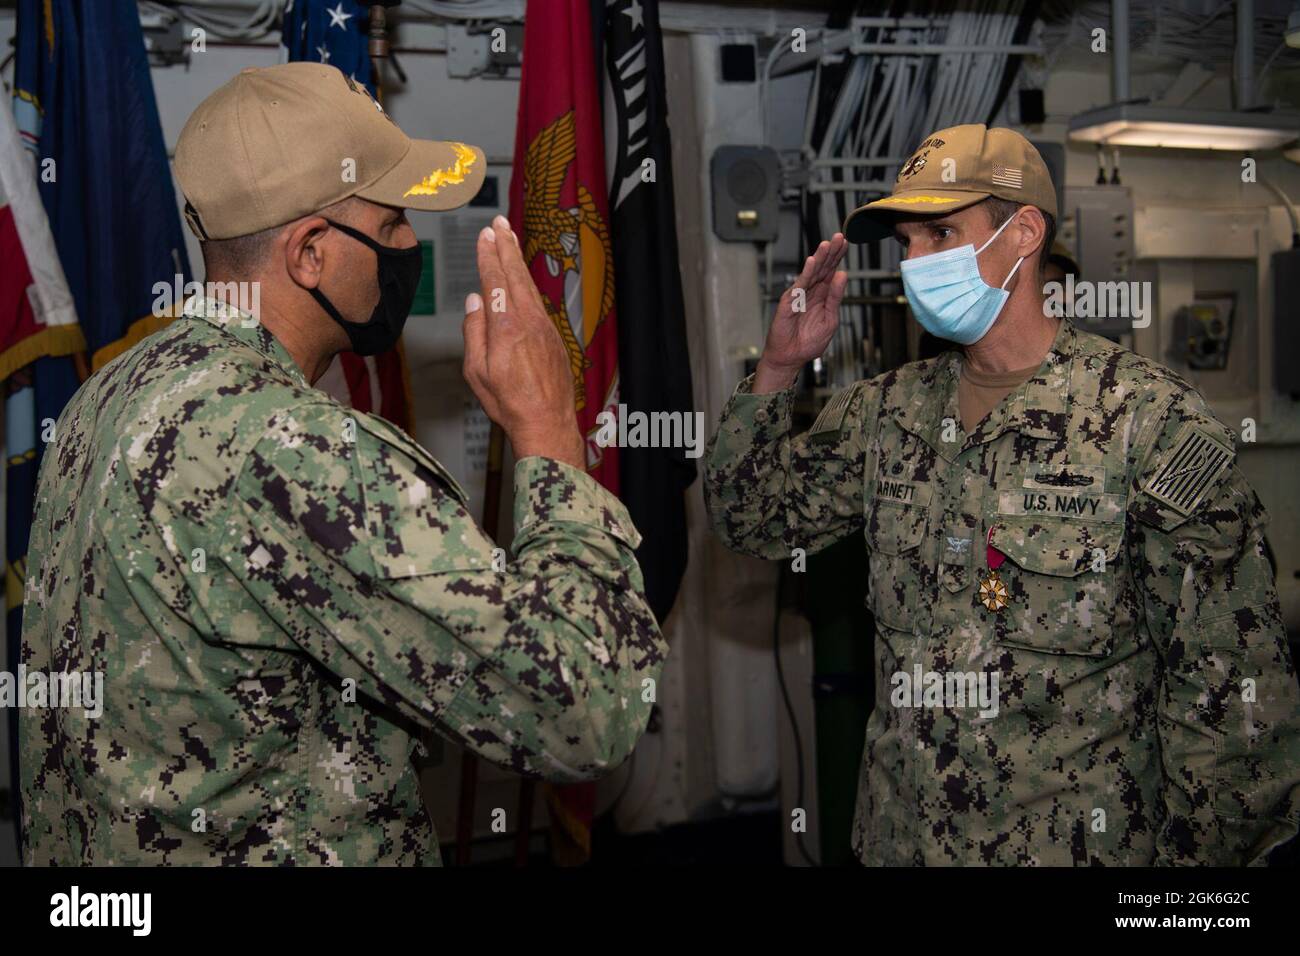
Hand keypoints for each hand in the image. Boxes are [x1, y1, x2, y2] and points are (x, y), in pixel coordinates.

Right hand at [462, 215, 584, 469]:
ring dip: (519, 261)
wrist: (548, 422)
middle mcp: (529, 322)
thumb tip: (475, 300)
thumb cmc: (509, 402)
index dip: (489, 256)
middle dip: (507, 247)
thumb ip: (474, 332)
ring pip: (530, 287)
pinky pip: (538, 304)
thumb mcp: (477, 371)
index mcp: (505, 328)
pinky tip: (523, 280)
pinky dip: (528, 285)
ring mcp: (545, 329)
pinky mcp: (554, 338)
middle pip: (516, 276)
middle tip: (500, 223)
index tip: (485, 234)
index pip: (495, 282)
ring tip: (510, 240)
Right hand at [753, 234, 848, 392]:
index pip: (831, 271)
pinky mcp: (789, 302)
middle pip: (822, 268)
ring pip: (811, 273)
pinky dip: (806, 273)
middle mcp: (810, 291)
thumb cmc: (808, 342)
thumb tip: (843, 275)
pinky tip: (812, 262)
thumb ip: (835, 297)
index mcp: (822, 295)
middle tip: (839, 237)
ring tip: (827, 244)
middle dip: (831, 252)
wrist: (790, 357)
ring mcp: (799, 295)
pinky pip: (799, 285)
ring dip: (819, 258)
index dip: (838, 257)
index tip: (845, 242)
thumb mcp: (830, 319)